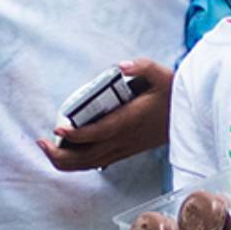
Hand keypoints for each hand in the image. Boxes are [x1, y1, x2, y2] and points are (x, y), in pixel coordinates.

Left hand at [38, 59, 171, 171]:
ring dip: (68, 161)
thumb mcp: (159, 73)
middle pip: (89, 156)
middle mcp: (125, 139)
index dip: (78, 134)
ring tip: (47, 149)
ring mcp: (125, 148)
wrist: (189, 115)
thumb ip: (140, 67)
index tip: (58, 129)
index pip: (100, 132)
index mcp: (130, 121)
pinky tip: (66, 154)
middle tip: (41, 142)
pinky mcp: (126, 151)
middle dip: (62, 154)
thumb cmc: (171, 93)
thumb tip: (121, 66)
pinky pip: (99, 162)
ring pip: (92, 163)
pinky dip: (79, 162)